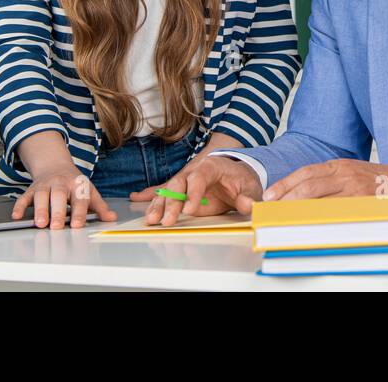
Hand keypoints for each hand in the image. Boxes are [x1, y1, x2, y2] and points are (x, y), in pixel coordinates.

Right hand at [12, 167, 117, 229]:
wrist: (56, 166)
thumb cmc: (74, 184)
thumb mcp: (89, 192)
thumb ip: (100, 207)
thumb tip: (112, 218)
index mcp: (77, 185)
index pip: (79, 199)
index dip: (79, 212)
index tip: (78, 225)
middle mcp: (60, 183)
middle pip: (59, 196)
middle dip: (58, 211)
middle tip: (57, 227)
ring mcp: (45, 185)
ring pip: (41, 196)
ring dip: (40, 210)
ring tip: (40, 224)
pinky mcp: (32, 189)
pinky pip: (24, 197)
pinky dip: (20, 206)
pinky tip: (17, 216)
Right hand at [132, 154, 262, 226]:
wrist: (236, 174)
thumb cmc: (242, 180)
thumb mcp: (251, 187)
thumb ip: (249, 197)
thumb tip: (247, 205)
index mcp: (211, 166)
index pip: (199, 177)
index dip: (193, 193)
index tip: (190, 210)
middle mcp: (193, 171)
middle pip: (179, 184)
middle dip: (171, 203)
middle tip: (166, 221)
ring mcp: (185, 180)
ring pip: (168, 190)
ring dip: (158, 205)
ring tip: (151, 219)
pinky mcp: (181, 190)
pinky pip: (164, 192)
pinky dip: (151, 195)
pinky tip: (137, 197)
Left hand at [262, 159, 387, 212]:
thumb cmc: (382, 182)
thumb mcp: (354, 174)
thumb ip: (332, 182)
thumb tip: (303, 197)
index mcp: (340, 165)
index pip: (305, 173)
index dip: (285, 184)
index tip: (270, 196)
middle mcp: (346, 173)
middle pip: (307, 184)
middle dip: (285, 197)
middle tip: (271, 210)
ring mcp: (355, 187)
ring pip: (319, 197)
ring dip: (298, 208)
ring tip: (283, 217)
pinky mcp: (364, 201)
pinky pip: (337, 210)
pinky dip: (320, 217)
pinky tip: (310, 223)